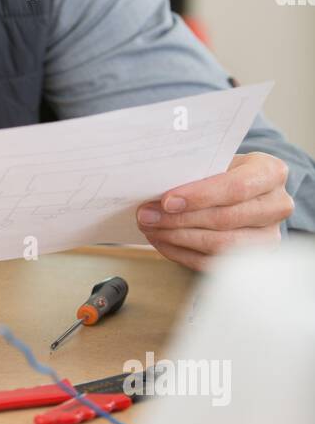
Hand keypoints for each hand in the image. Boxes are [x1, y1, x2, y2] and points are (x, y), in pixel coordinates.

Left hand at [136, 152, 292, 271]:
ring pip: (219, 245)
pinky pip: (212, 262)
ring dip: (177, 237)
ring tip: (150, 227)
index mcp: (271, 173)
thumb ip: (196, 171)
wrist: (247, 192)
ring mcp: (268, 236)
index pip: (236, 187)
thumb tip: (155, 188)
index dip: (200, 196)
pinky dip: (181, 253)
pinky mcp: (252, 259)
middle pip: (225, 219)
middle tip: (147, 215)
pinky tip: (161, 241)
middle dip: (180, 219)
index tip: (167, 200)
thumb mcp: (219, 161)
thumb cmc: (228, 173)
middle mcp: (277, 206)